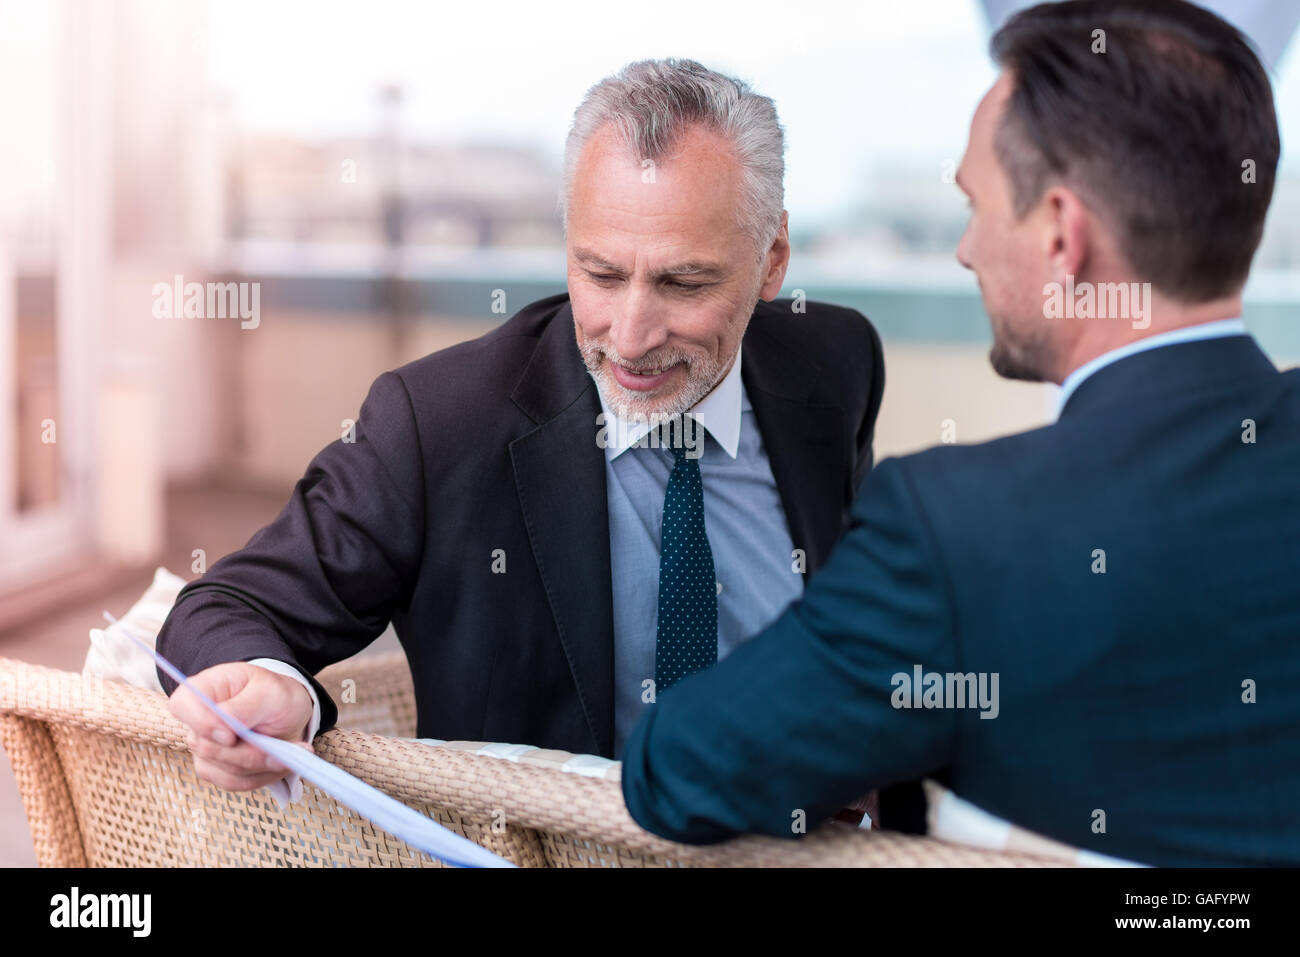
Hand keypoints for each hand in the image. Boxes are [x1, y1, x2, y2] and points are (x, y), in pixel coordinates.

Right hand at [167, 661, 314, 791]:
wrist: (288, 712)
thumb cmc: (276, 695)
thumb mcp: (271, 691)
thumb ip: (245, 706)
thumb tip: (223, 719)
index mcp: (203, 689)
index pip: (182, 705)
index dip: (203, 724)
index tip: (231, 735)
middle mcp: (197, 721)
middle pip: (207, 748)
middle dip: (247, 753)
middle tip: (280, 749)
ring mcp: (204, 748)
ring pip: (223, 771)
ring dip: (259, 766)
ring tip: (288, 754)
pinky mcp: (216, 770)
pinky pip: (234, 782)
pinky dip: (261, 776)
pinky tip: (280, 763)